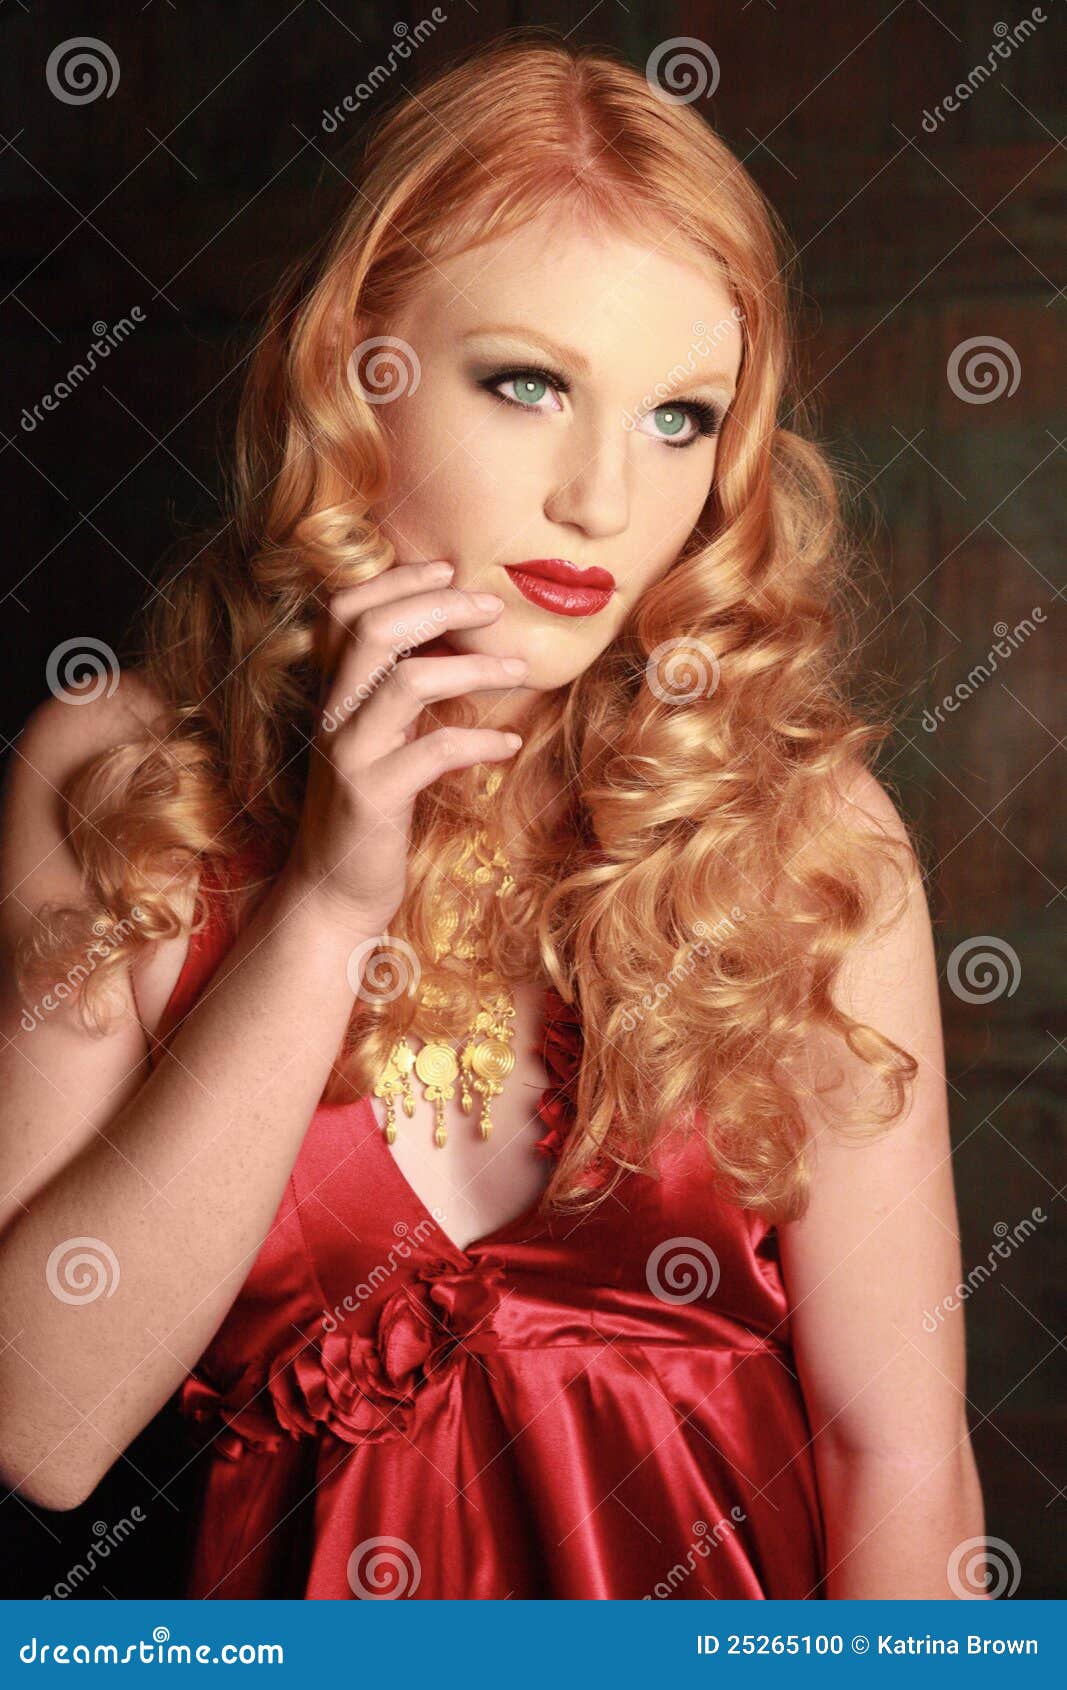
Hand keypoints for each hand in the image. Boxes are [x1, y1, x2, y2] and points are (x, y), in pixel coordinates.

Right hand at [284, 560, 526, 934]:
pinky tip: (509, 746)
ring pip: (407, 682)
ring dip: (473, 667)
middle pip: (373, 629)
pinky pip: (435, 752)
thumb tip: (455, 641)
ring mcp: (349, 754)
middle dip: (439, 605)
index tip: (450, 568)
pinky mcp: (372, 797)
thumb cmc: (370, 812)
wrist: (334, 893)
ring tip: (519, 669)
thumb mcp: (378, 741)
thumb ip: (399, 694)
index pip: (345, 609)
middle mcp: (331, 714)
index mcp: (331, 693)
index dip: (397, 579)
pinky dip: (481, 741)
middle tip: (493, 608)